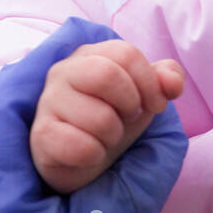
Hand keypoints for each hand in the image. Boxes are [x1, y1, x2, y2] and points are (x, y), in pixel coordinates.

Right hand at [30, 39, 183, 194]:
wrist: (81, 159)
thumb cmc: (112, 117)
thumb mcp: (144, 96)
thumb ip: (164, 79)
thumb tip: (171, 83)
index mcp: (89, 54)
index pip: (126, 53)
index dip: (149, 82)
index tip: (155, 104)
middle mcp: (63, 71)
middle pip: (108, 75)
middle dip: (130, 104)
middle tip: (128, 118)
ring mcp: (48, 101)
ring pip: (99, 117)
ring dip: (113, 135)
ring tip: (104, 137)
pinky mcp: (41, 134)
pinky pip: (81, 146)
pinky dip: (95, 155)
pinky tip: (89, 153)